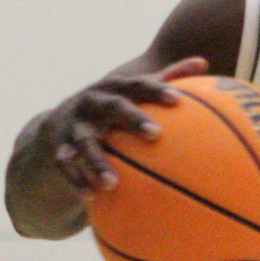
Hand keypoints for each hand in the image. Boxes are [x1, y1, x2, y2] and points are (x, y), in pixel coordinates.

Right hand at [46, 58, 208, 193]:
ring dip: (97, 161)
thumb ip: (164, 79)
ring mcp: (72, 126)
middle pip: (112, 106)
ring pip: (85, 141)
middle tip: (155, 134)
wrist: (57, 127)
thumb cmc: (110, 110)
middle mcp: (91, 102)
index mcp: (112, 88)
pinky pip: (65, 167)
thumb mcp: (131, 93)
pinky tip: (90, 197)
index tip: (177, 101)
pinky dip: (76, 180)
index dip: (156, 90)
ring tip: (113, 184)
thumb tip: (202, 63)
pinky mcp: (57, 149)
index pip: (137, 84)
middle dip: (132, 118)